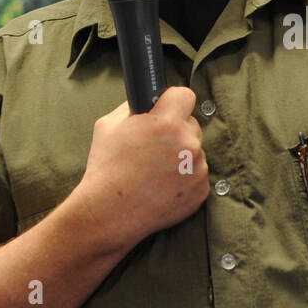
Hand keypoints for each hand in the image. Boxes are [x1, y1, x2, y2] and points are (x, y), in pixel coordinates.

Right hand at [71, 87, 209, 251]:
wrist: (109, 212)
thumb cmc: (106, 168)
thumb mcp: (109, 125)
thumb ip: (133, 108)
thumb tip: (147, 101)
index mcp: (166, 122)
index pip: (185, 95)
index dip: (173, 101)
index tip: (166, 109)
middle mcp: (187, 143)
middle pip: (191, 124)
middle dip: (176, 131)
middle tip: (155, 146)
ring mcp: (197, 169)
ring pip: (195, 151)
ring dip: (182, 156)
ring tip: (155, 171)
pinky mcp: (201, 191)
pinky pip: (197, 175)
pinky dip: (185, 178)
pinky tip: (163, 185)